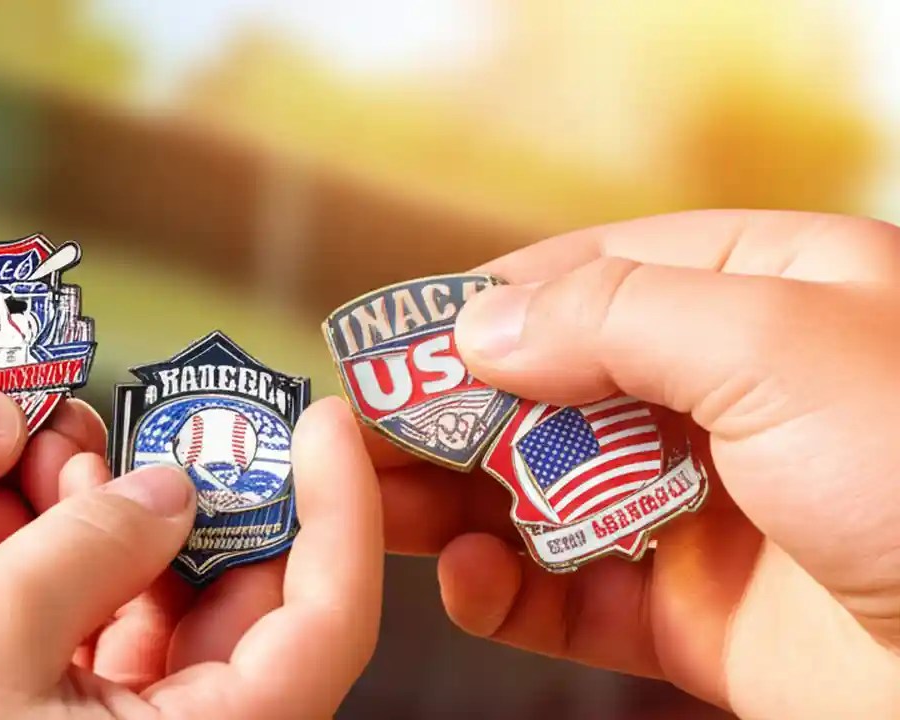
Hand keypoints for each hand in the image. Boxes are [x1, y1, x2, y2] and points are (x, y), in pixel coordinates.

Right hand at [0, 398, 382, 719]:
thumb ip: (88, 546)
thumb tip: (171, 490)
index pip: (328, 623)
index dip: (339, 512)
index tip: (321, 423)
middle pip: (257, 612)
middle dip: (217, 505)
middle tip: (175, 423)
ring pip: (187, 626)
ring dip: (146, 538)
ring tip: (85, 470)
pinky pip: (127, 652)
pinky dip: (100, 586)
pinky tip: (54, 529)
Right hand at [377, 210, 899, 717]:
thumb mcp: (780, 343)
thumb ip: (616, 318)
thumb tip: (480, 327)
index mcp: (769, 297)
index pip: (594, 276)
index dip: (488, 304)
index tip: (398, 336)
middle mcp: (731, 398)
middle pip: (554, 387)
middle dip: (452, 408)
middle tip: (359, 428)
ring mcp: (708, 508)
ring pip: (547, 491)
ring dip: (455, 497)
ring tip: (375, 503)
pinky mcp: (692, 613)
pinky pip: (570, 595)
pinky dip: (505, 591)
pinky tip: (466, 578)